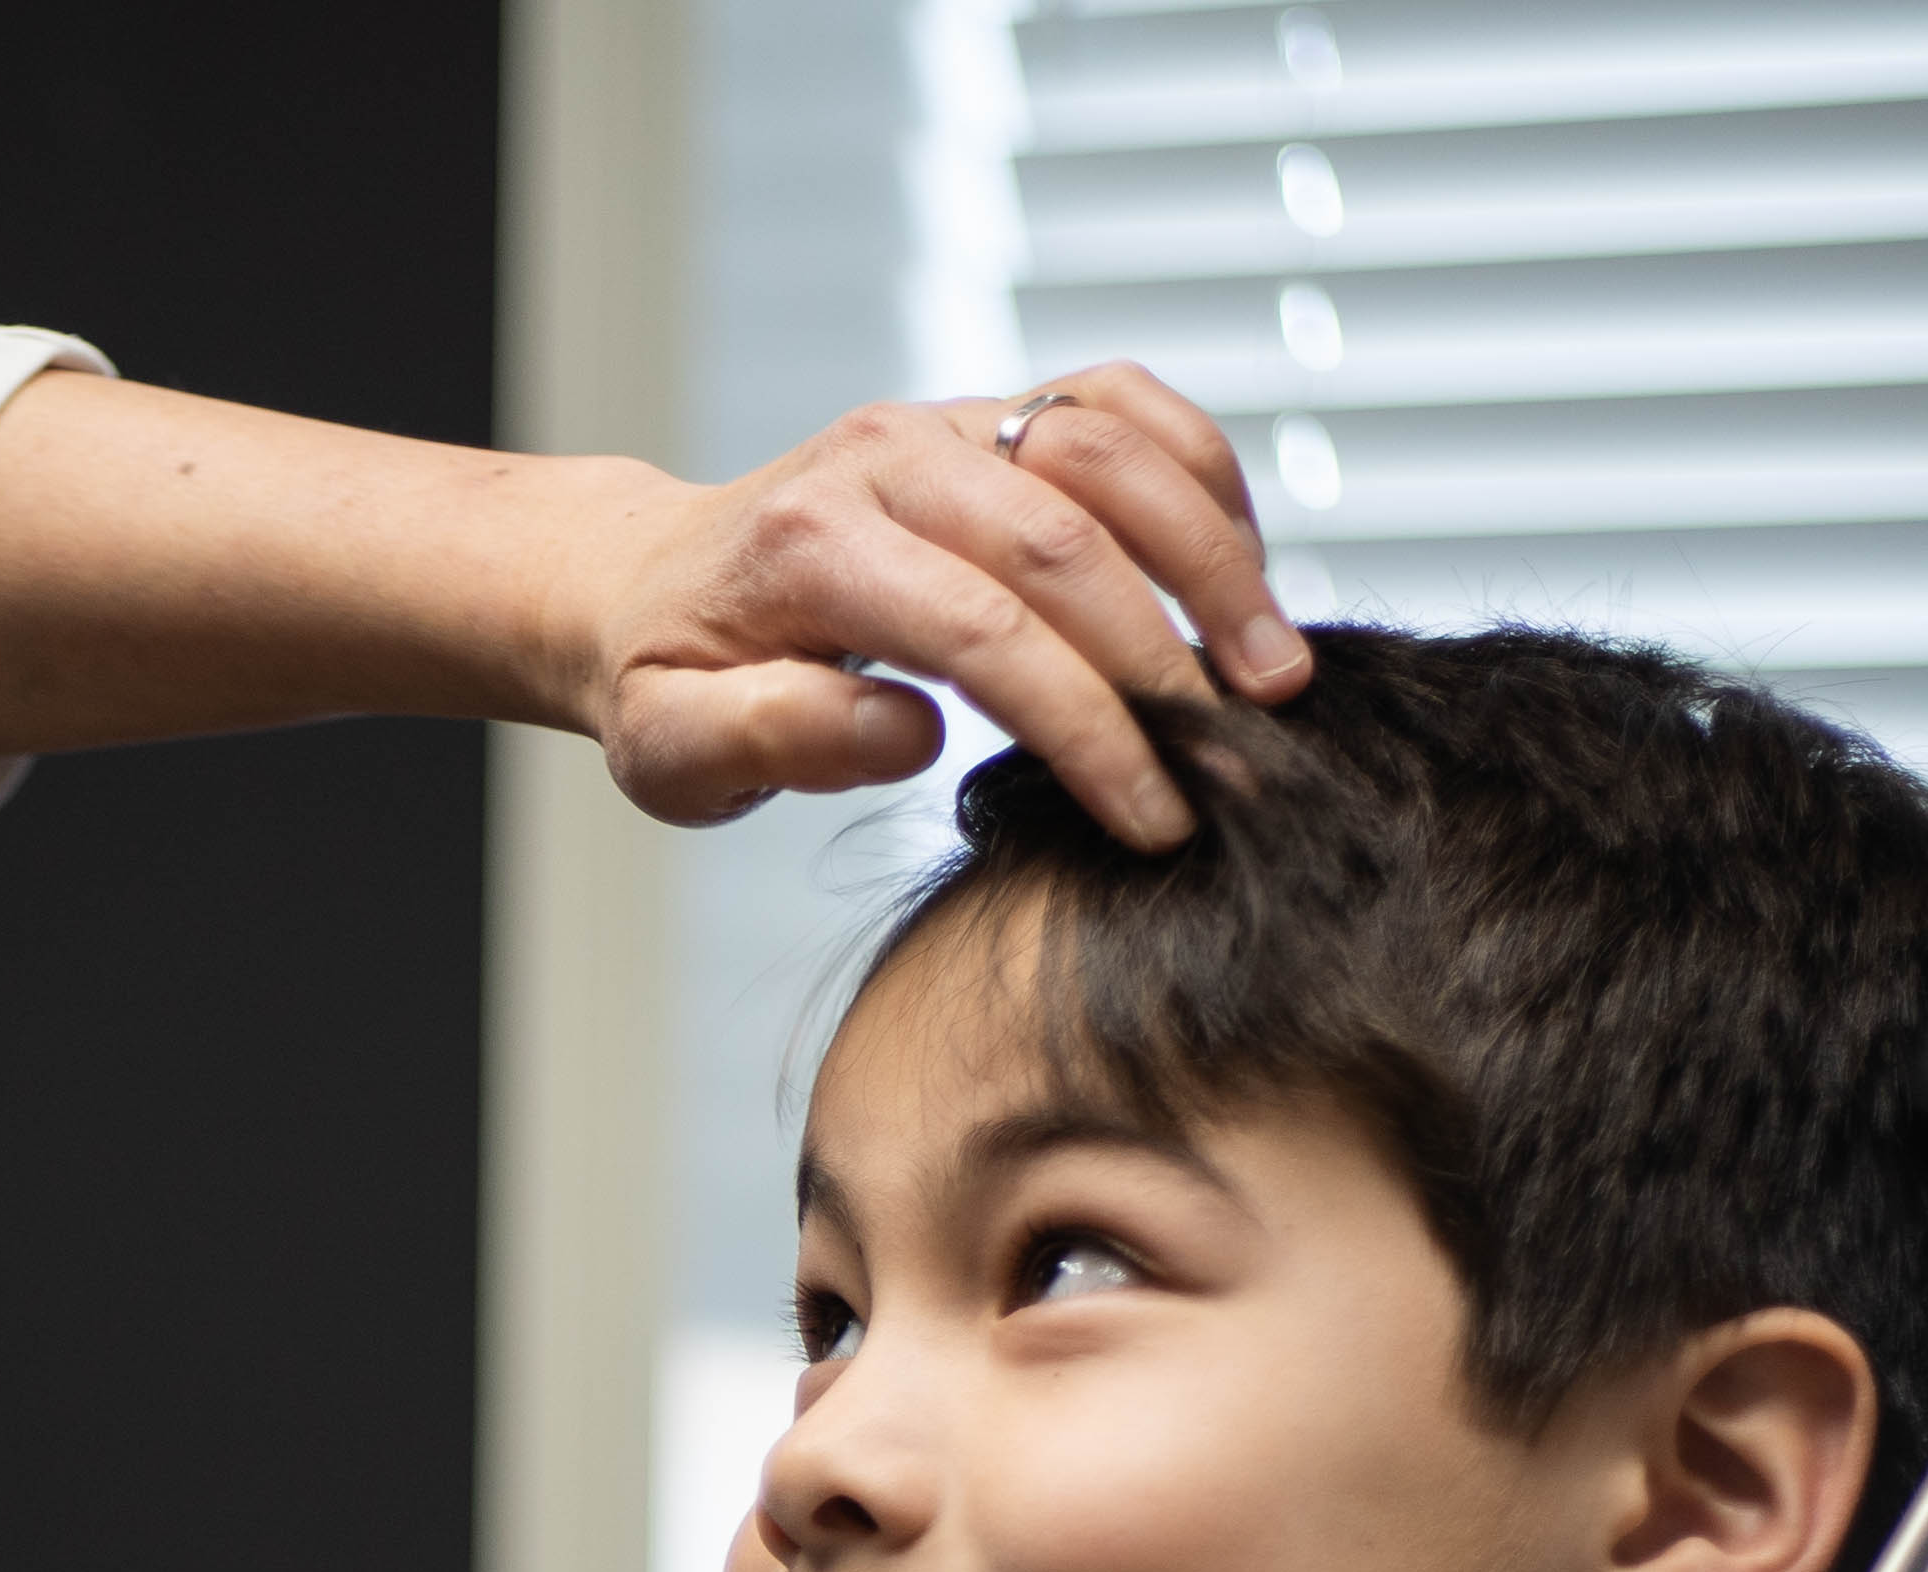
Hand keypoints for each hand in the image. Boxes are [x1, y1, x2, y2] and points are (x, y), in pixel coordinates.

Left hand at [560, 368, 1309, 846]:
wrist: (653, 585)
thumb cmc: (671, 685)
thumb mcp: (674, 750)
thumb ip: (772, 739)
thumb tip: (912, 730)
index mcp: (810, 545)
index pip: (983, 632)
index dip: (1085, 727)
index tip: (1153, 813)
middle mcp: (884, 456)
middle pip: (1066, 542)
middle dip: (1168, 656)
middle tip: (1242, 756)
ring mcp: (947, 418)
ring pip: (1113, 450)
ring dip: (1213, 556)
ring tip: (1274, 668)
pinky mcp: (992, 410)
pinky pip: (1121, 402)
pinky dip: (1198, 470)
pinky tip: (1241, 564)